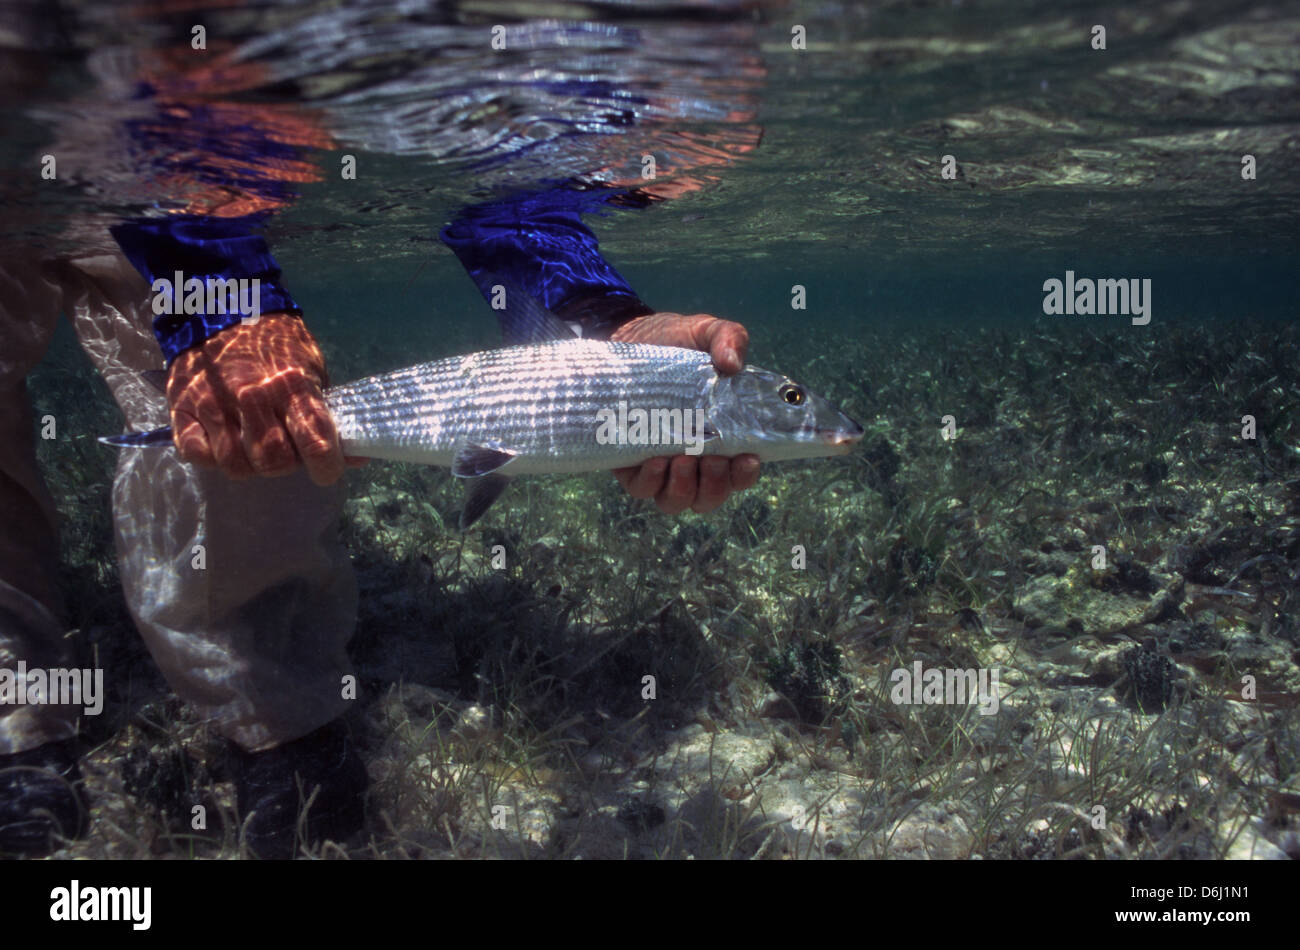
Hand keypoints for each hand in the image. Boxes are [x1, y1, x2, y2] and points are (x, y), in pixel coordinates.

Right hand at [166, 311, 359, 485]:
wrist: (221, 308)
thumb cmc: (276, 342)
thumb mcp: (313, 369)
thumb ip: (327, 414)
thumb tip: (355, 457)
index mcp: (292, 385)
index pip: (316, 445)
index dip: (327, 468)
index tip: (326, 470)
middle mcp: (253, 397)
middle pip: (274, 462)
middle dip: (287, 465)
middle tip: (286, 449)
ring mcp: (214, 404)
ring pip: (237, 465)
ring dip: (251, 464)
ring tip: (255, 445)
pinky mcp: (183, 409)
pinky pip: (198, 454)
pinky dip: (212, 457)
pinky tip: (224, 442)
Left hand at [609, 311, 760, 513]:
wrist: (628, 337)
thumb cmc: (675, 340)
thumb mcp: (705, 331)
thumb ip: (728, 338)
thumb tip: (733, 362)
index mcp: (721, 436)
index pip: (740, 472)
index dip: (745, 475)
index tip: (748, 458)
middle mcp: (693, 458)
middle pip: (709, 496)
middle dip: (714, 485)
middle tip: (711, 459)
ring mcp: (660, 464)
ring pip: (676, 500)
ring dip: (683, 489)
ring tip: (681, 461)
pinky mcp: (629, 462)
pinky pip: (641, 489)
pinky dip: (650, 482)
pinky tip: (654, 461)